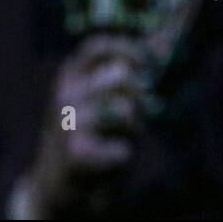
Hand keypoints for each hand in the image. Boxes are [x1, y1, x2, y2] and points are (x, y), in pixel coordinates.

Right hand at [20, 33, 148, 216]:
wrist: (60, 182)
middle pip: (121, 76)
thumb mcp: (102, 96)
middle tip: (134, 115)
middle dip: (140, 96)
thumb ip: (124, 72)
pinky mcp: (76, 152)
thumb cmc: (93, 132)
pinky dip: (124, 154)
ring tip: (121, 137)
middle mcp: (65, 94)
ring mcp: (69, 122)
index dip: (126, 48)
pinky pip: (123, 146)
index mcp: (70, 75)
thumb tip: (162, 38)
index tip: (144, 62)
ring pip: (125, 110)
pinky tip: (110, 157)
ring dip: (135, 126)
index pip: (97, 46)